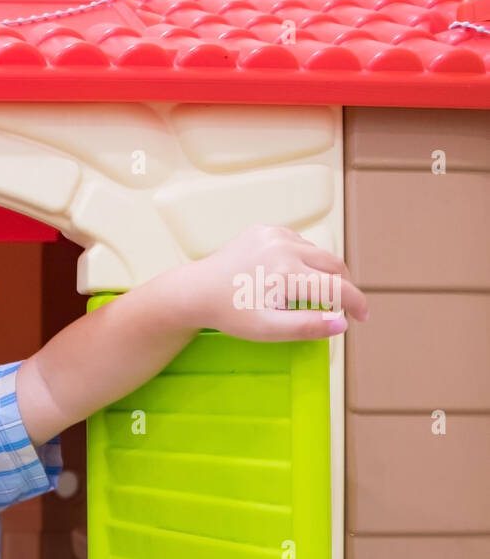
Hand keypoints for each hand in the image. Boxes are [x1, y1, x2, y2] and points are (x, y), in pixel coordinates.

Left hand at [171, 224, 367, 340]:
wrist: (195, 291)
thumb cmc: (229, 313)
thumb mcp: (266, 329)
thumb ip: (305, 327)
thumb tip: (341, 323)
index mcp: (287, 272)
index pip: (336, 287)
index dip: (355, 303)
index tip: (362, 317)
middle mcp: (284, 246)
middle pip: (333, 265)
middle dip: (343, 286)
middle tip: (340, 306)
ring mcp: (274, 234)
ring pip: (317, 252)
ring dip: (322, 272)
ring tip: (311, 294)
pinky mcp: (265, 229)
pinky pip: (298, 242)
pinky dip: (303, 258)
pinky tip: (288, 275)